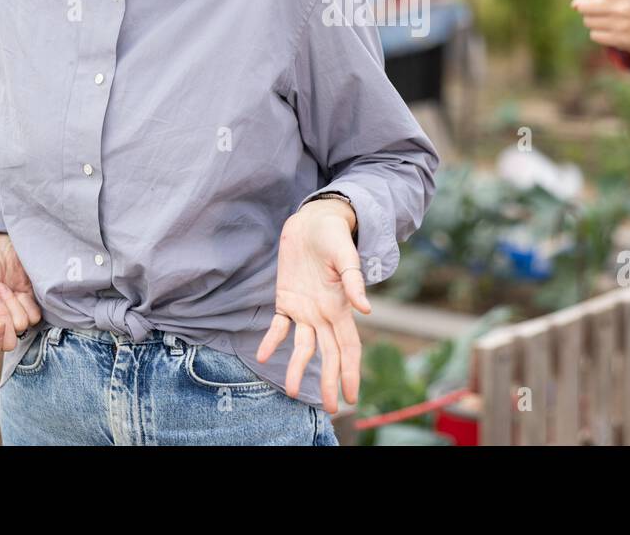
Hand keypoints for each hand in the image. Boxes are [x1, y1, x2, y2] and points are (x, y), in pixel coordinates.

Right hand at [0, 233, 41, 369]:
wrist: (1, 247)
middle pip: (8, 344)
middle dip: (2, 317)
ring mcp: (16, 319)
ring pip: (21, 327)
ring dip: (11, 303)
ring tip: (2, 287)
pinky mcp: (32, 308)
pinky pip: (34, 317)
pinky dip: (25, 301)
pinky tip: (16, 288)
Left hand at [258, 200, 371, 413]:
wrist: (313, 220)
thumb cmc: (334, 236)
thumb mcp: (345, 256)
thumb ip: (353, 281)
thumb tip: (366, 309)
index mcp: (341, 306)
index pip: (349, 346)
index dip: (350, 371)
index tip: (352, 395)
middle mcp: (324, 313)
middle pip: (328, 354)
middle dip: (329, 381)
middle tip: (332, 408)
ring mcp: (304, 308)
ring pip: (304, 346)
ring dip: (298, 368)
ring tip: (292, 392)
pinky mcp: (286, 299)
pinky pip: (279, 326)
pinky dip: (272, 341)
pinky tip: (263, 356)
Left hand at [569, 0, 629, 59]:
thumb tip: (573, 5)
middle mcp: (620, 6)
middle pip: (583, 6)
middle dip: (585, 7)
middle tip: (598, 8)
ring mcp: (620, 24)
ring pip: (587, 21)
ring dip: (593, 21)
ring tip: (610, 20)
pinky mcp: (619, 39)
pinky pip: (594, 35)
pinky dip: (599, 34)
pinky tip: (613, 31)